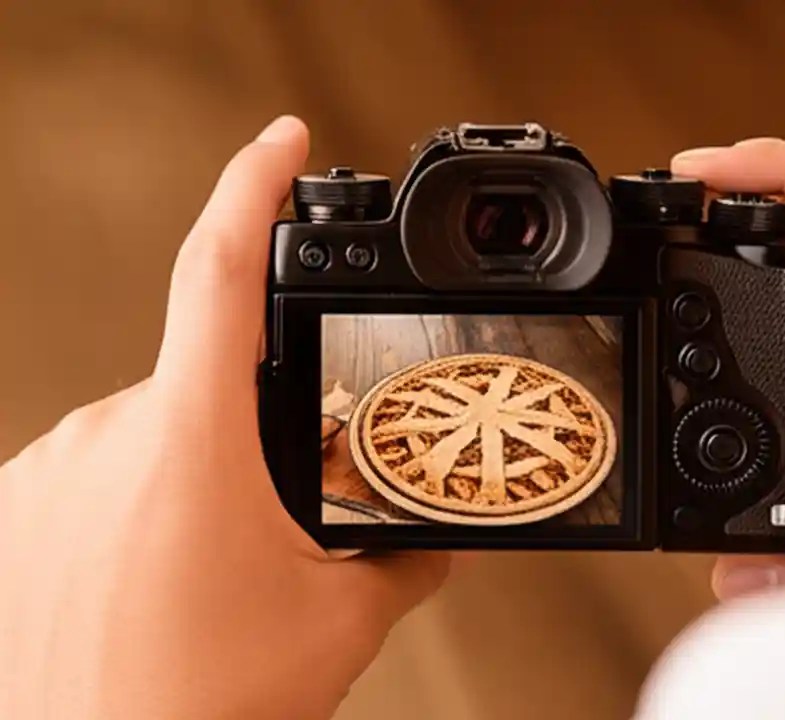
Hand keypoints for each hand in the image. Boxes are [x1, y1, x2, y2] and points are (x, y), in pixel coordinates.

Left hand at [0, 117, 448, 719]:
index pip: (221, 272)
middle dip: (253, 434)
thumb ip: (402, 563)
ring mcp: (44, 474)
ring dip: (194, 481)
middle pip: (204, 383)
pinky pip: (95, 475)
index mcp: (191, 443)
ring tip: (210, 577)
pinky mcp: (9, 514)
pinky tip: (158, 586)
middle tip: (278, 521)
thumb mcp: (335, 629)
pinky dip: (140, 510)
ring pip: (150, 435)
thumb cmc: (190, 708)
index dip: (256, 186)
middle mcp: (103, 437)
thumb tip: (443, 538)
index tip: (285, 142)